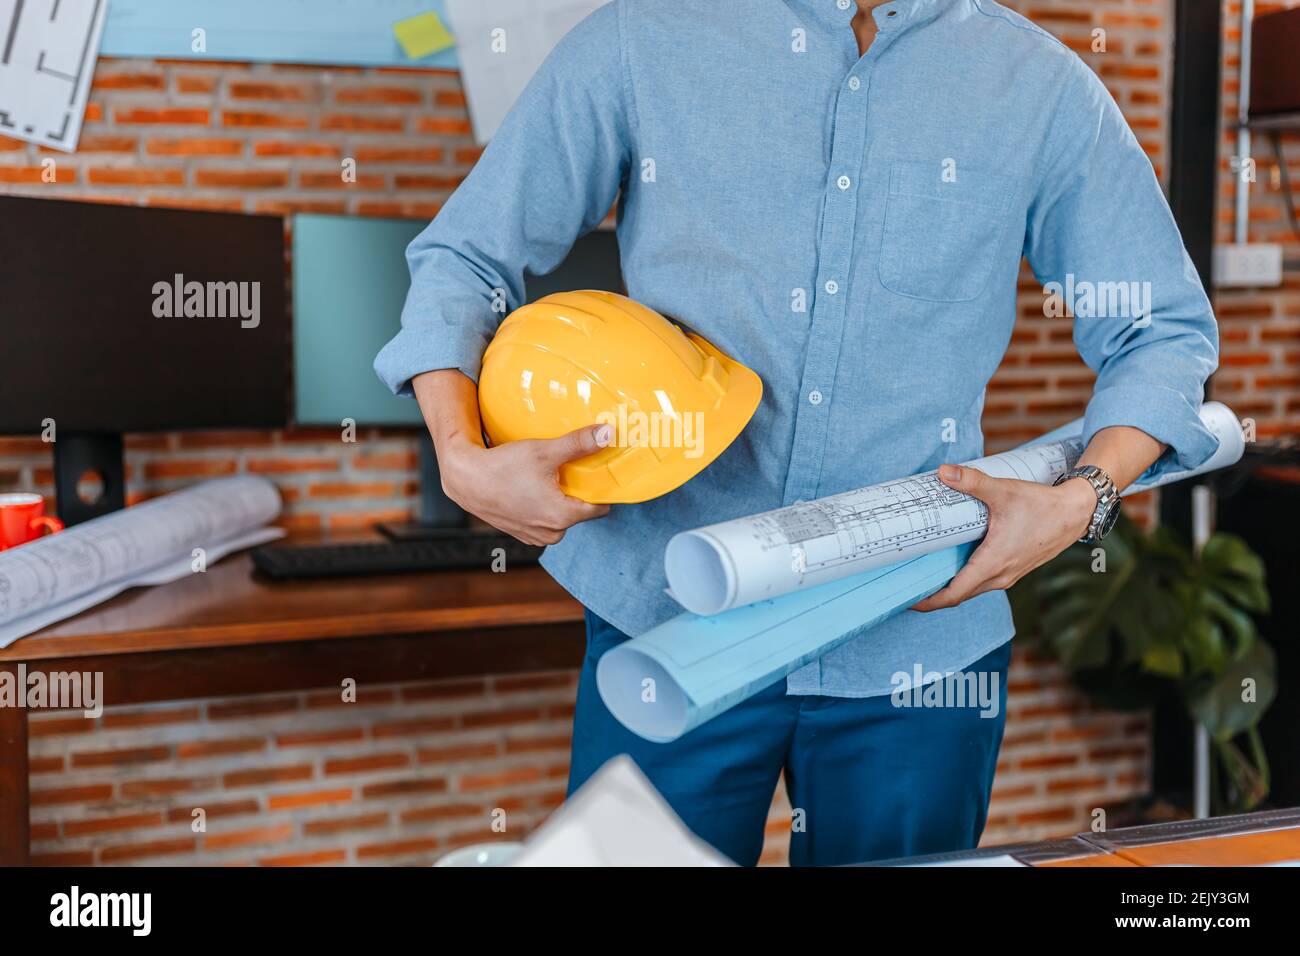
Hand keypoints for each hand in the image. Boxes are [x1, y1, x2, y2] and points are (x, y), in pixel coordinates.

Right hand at [439, 424, 612, 545]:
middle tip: (571, 471)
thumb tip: (608, 433)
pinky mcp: (523, 535)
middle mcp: (552, 533)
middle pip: (581, 512)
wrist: (465, 480)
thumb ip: (579, 443)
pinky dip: (544, 508)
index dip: (602, 489)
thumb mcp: (544, 451)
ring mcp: (536, 537)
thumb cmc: (503, 466)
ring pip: (563, 517)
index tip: (599, 473)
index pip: (601, 507)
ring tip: (550, 479)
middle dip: (579, 493)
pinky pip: (545, 522)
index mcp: (562, 516)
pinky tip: (534, 489)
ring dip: (561, 501)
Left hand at [911, 464, 1097, 611]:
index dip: (929, 601)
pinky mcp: (1014, 570)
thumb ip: (971, 481)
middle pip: (960, 595)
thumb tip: (943, 472)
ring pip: (972, 589)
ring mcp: (1009, 575)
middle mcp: (1000, 576)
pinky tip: (954, 564)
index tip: (908, 600)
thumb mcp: (1003, 490)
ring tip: (925, 577)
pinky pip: (984, 582)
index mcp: (993, 563)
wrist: (1076, 512)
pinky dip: (966, 580)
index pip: (954, 594)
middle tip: (907, 586)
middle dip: (933, 596)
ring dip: (950, 588)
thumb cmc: (1041, 504)